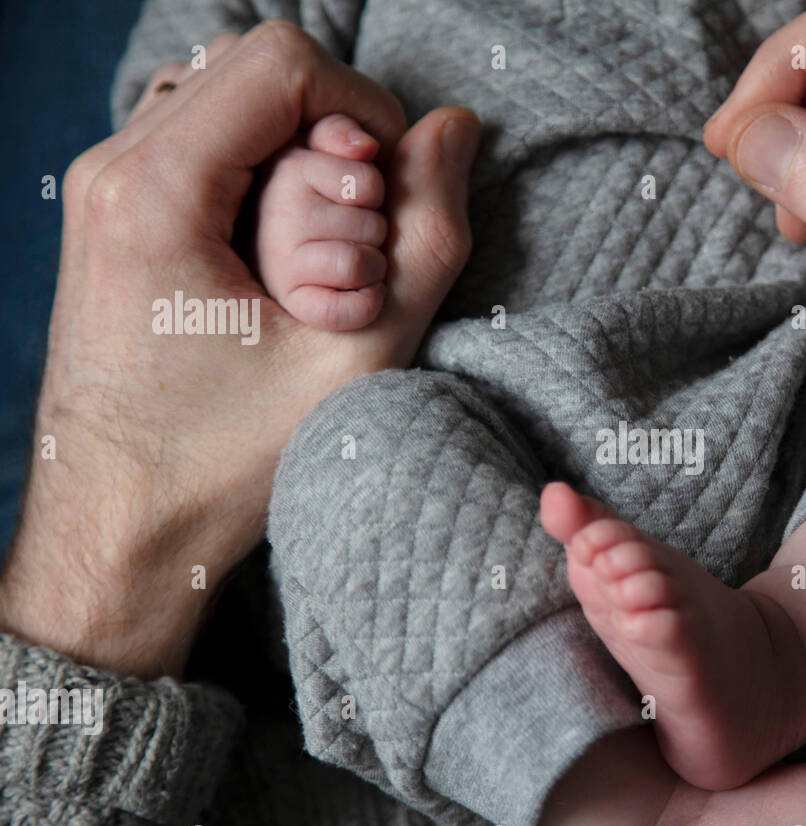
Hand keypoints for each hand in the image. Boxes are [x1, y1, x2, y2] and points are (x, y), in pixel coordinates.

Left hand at [0, 22, 480, 675]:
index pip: (282, 65)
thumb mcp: (357, 359)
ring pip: (231, 101)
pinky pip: (205, 145)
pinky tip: (283, 262)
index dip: (366, 110)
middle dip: (333, 140)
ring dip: (300, 159)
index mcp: (154, 193)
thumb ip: (427, 238)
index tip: (392, 194)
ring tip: (321, 256)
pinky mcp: (113, 215)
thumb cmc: (224, 463)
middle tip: (358, 238)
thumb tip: (452, 130)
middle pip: (255, 72)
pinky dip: (264, 179)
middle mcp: (111, 169)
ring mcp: (103, 189)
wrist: (120, 530)